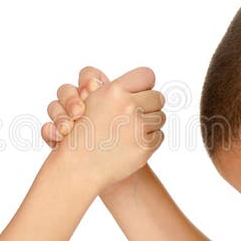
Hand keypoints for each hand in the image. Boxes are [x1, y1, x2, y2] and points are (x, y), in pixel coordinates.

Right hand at [48, 66, 164, 188]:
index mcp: (114, 91)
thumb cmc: (85, 132)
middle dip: (150, 104)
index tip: (141, 93)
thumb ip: (118, 90)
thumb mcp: (94, 101)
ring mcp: (138, 127)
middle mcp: (127, 106)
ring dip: (151, 123)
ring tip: (133, 130)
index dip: (145, 85)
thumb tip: (148, 78)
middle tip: (138, 114)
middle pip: (158, 97)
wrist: (79, 165)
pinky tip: (133, 143)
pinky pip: (159, 136)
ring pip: (160, 117)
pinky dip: (149, 140)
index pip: (146, 76)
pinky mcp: (144, 145)